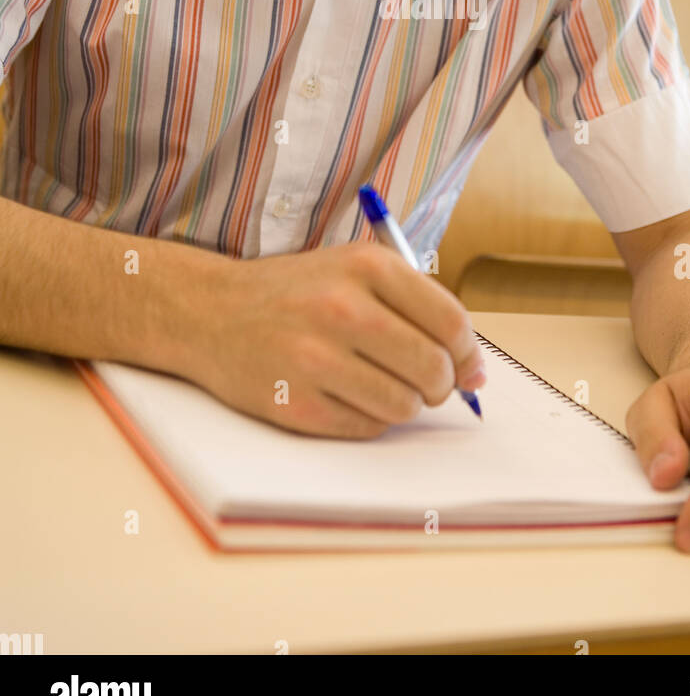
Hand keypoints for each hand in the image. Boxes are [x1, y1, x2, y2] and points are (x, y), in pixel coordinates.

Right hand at [187, 241, 486, 438]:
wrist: (209, 312)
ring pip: (404, 406)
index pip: (451, 322)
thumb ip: (416, 307)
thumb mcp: (354, 271)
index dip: (467, 353)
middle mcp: (343, 308)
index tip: (466, 367)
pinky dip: (368, 419)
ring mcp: (316, 358)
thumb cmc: (296, 293)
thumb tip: (473, 370)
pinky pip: (366, 428)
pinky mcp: (296, 404)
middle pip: (433, 369)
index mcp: (367, 267)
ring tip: (377, 384)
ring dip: (403, 404)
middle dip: (440, 385)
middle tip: (425, 383)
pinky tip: (344, 395)